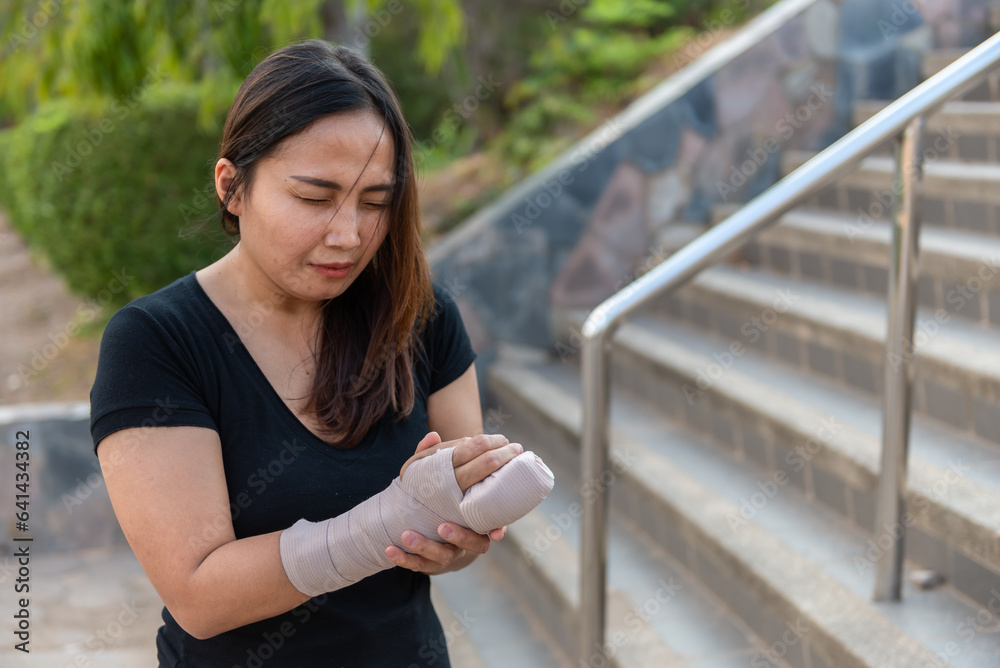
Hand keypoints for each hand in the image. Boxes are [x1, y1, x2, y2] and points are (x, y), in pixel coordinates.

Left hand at [388, 431, 514, 572]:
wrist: (434, 532)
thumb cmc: (444, 499)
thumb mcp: (442, 480)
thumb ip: (436, 460)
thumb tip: (431, 435)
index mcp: (477, 517)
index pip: (491, 523)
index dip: (496, 528)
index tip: (495, 533)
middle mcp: (468, 538)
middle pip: (474, 545)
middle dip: (461, 537)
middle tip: (443, 526)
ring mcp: (448, 552)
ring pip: (444, 557)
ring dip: (426, 546)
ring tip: (407, 534)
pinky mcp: (428, 562)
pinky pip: (417, 564)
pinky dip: (404, 558)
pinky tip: (389, 549)